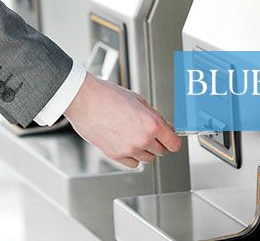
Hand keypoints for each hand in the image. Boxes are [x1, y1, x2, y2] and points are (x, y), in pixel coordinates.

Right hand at [63, 72, 181, 168]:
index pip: (174, 144)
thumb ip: (154, 116)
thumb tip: (164, 126)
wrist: (84, 99)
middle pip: (162, 152)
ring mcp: (129, 149)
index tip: (170, 138)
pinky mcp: (115, 155)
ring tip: (134, 135)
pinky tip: (126, 143)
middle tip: (148, 132)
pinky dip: (132, 156)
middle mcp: (142, 139)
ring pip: (148, 159)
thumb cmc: (107, 95)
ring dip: (145, 150)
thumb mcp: (138, 99)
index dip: (172, 139)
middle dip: (158, 142)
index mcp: (151, 124)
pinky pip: (133, 163)